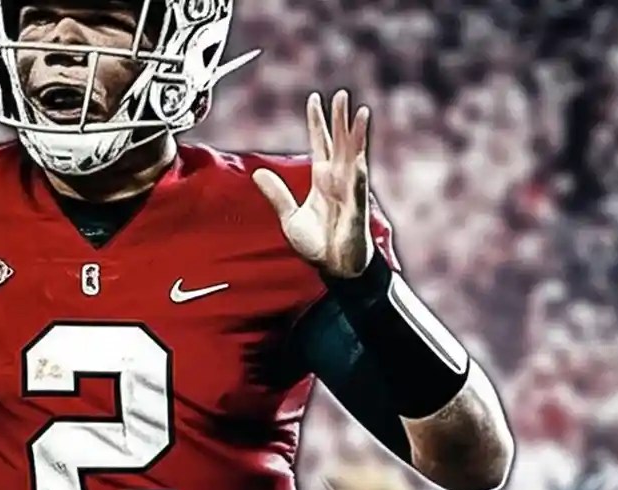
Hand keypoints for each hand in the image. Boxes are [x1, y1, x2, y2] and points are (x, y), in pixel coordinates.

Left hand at [252, 90, 373, 278]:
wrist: (333, 267)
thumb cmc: (317, 244)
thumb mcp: (288, 217)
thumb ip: (276, 194)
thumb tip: (257, 173)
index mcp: (322, 179)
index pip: (320, 143)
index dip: (317, 122)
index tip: (314, 99)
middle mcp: (338, 179)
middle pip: (339, 142)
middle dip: (339, 118)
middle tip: (341, 94)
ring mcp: (350, 190)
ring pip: (354, 155)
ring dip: (357, 133)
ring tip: (360, 110)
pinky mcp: (357, 205)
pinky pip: (359, 182)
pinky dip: (359, 166)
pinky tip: (360, 151)